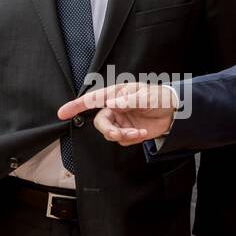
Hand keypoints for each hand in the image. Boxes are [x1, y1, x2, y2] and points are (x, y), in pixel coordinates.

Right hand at [57, 81, 178, 145]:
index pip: (92, 100)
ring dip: (123, 135)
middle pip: (100, 122)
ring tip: (137, 132)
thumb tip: (112, 104)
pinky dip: (131, 139)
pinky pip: (122, 140)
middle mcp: (115, 108)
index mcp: (116, 94)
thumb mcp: (147, 96)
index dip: (75, 106)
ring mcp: (120, 120)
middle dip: (108, 130)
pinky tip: (141, 133)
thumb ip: (129, 100)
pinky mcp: (127, 131)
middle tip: (118, 134)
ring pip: (110, 133)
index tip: (62, 113)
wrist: (174, 112)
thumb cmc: (159, 97)